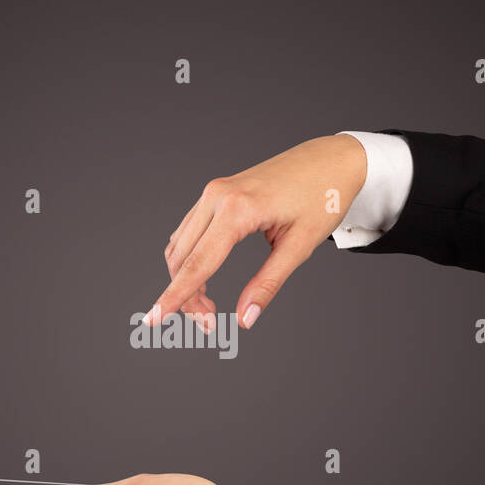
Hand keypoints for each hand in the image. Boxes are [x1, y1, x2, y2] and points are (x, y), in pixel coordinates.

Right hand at [146, 133, 366, 331]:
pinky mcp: (216, 194)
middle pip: (183, 258)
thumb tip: (245, 319)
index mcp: (237, 209)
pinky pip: (189, 232)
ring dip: (186, 280)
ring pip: (180, 246)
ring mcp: (213, 192)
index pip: (197, 264)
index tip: (153, 320)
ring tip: (209, 307)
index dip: (174, 297)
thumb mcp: (300, 246)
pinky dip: (190, 259)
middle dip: (187, 296)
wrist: (331, 159)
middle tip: (209, 325)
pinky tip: (204, 278)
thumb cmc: (322, 197)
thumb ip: (268, 284)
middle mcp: (216, 196)